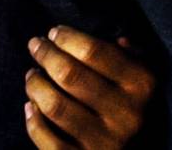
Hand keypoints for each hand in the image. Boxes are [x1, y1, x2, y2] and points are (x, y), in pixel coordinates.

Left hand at [23, 26, 155, 149]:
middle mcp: (127, 113)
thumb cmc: (132, 108)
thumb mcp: (141, 80)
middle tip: (35, 45)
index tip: (53, 32)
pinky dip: (33, 121)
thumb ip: (132, 57)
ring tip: (31, 75)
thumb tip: (118, 40)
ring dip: (35, 86)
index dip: (69, 39)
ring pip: (55, 106)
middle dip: (47, 56)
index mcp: (142, 85)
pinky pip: (48, 140)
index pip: (96, 52)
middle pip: (71, 75)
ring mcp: (105, 141)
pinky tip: (29, 106)